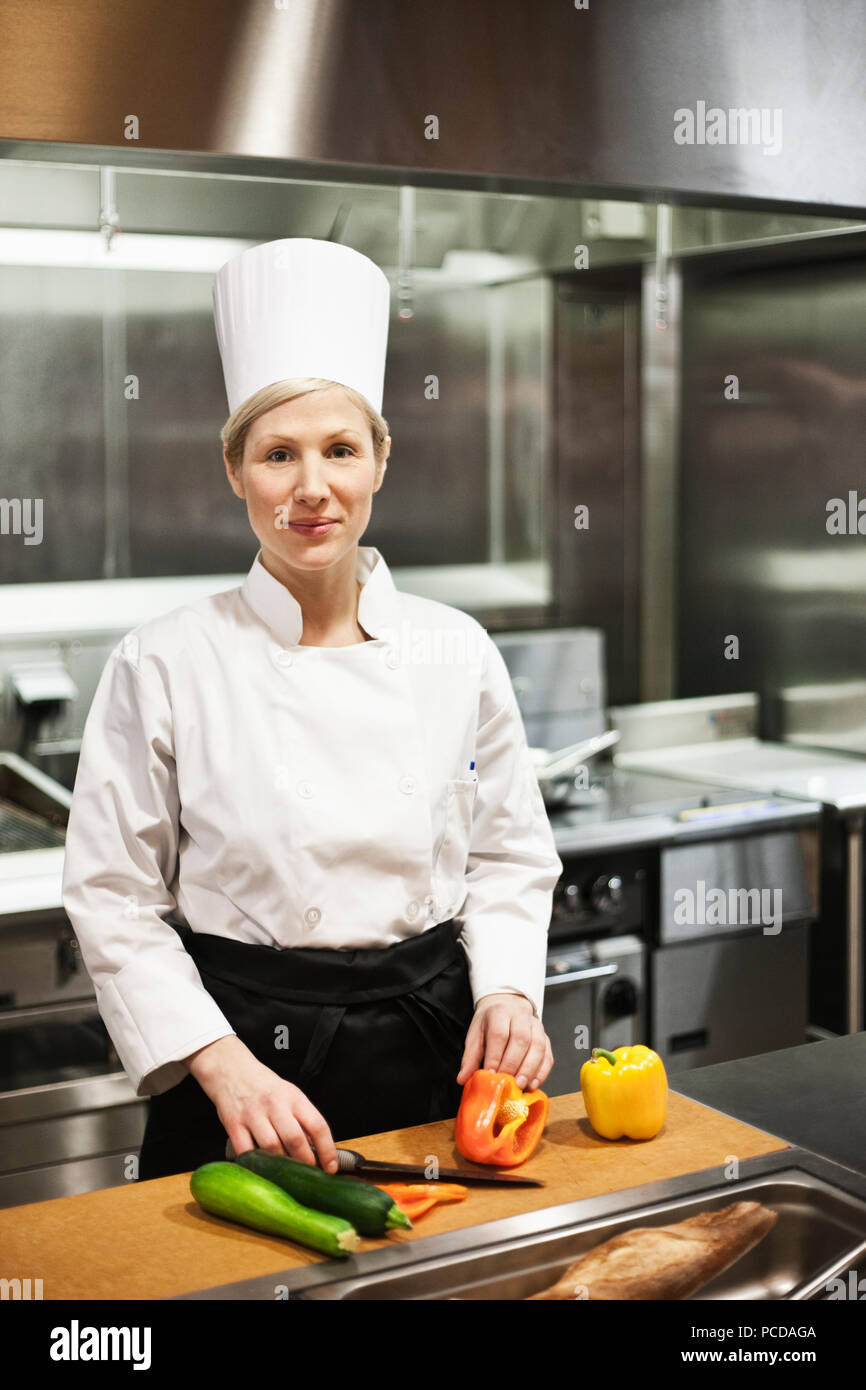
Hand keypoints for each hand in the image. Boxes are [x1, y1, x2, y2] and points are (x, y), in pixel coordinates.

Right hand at [183, 1035, 338, 1171]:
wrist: (231, 1070)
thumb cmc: (265, 1086)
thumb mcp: (289, 1094)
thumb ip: (302, 1119)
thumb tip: (317, 1149)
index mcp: (294, 1097)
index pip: (317, 1125)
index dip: (327, 1149)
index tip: (331, 1167)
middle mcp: (275, 1104)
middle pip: (295, 1139)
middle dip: (305, 1162)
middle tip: (308, 1175)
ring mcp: (253, 1114)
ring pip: (271, 1148)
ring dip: (281, 1166)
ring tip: (287, 1174)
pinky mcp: (233, 1124)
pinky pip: (246, 1151)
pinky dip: (255, 1164)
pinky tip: (262, 1169)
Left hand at [456, 993, 552, 1090]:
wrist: (507, 1004)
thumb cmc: (490, 1021)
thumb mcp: (475, 1034)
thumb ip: (470, 1057)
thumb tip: (463, 1078)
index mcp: (499, 1013)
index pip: (499, 1034)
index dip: (495, 1056)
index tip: (491, 1074)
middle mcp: (520, 1016)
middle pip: (521, 1039)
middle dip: (514, 1064)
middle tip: (507, 1082)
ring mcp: (536, 1026)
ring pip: (538, 1046)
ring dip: (530, 1069)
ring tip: (521, 1085)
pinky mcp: (545, 1037)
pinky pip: (547, 1055)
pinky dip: (542, 1071)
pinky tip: (533, 1083)